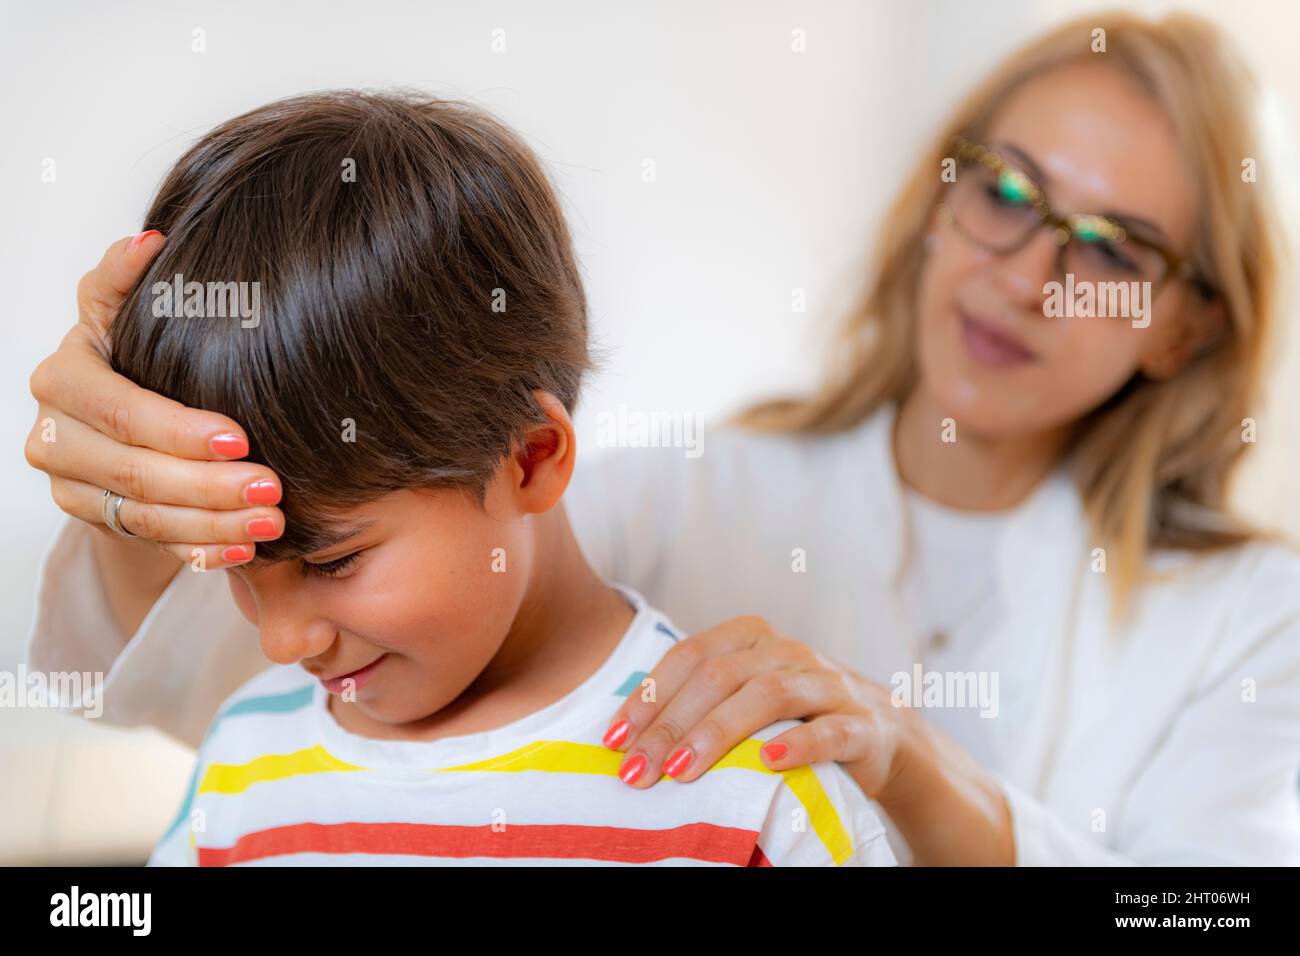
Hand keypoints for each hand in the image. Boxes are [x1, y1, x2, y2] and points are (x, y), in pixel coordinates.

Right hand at [24, 232, 283, 567]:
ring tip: (272, 521)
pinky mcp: (95, 520)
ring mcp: (71, 486)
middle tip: (272, 490)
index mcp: (63, 379)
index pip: (124, 413)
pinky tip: (245, 548)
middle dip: (209, 486)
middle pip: (135, 473)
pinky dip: (201, 549)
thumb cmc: (139, 350)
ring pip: (144, 516)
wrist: (123, 411)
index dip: (180, 430)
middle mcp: (54, 436)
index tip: (243, 437)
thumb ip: (128, 281)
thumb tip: (150, 243)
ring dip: (213, 524)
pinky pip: (151, 544)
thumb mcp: (127, 311)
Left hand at [601, 613, 1017, 863]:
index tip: (613, 742)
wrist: (880, 734)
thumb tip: (620, 738)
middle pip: (720, 676)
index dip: (648, 697)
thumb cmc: (791, 719)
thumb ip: (695, 702)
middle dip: (672, 725)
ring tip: (683, 770)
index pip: (688, 657)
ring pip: (769, 695)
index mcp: (751, 637)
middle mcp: (788, 651)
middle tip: (639, 770)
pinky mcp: (863, 725)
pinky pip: (831, 731)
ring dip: (719, 732)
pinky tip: (767, 762)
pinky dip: (800, 745)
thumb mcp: (742, 698)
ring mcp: (828, 684)